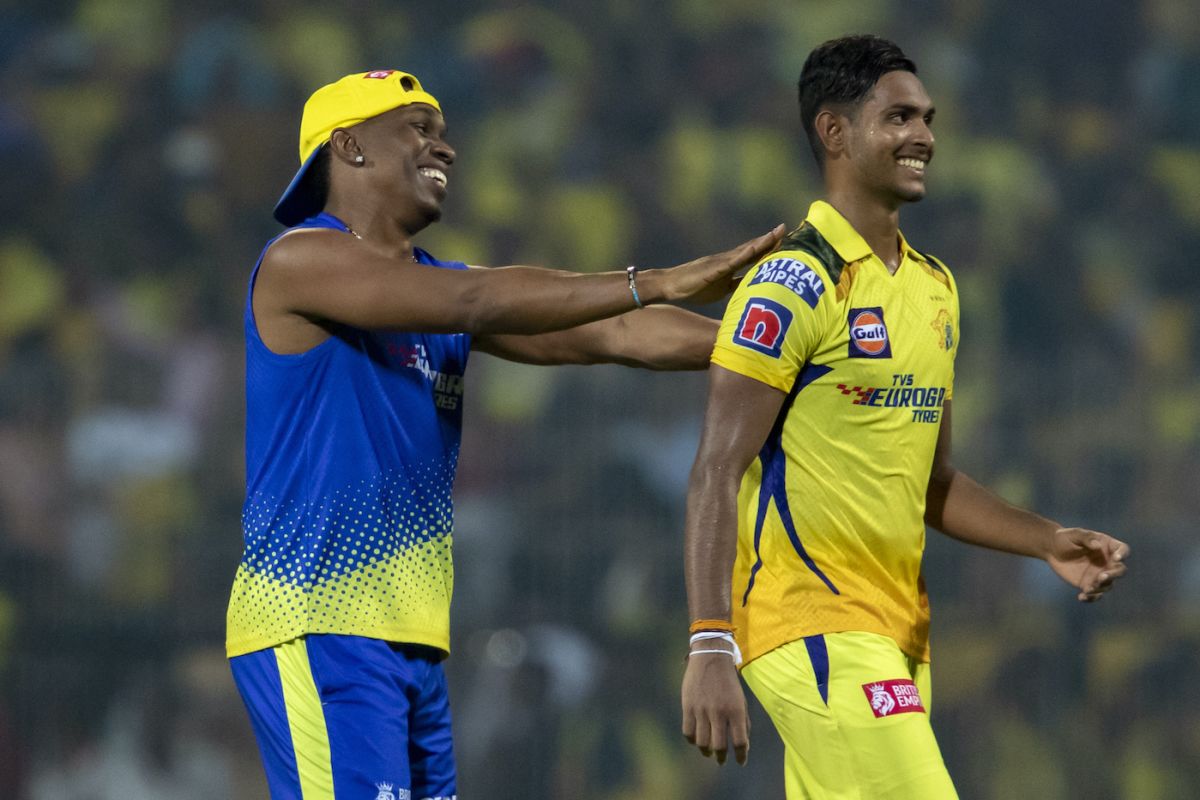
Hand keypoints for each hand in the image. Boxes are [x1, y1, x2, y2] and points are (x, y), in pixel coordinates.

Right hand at [653, 225, 784, 304]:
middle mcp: (727, 259)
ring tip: (775, 234)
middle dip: (769, 240)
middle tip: (784, 228)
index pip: (753, 254)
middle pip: (751, 248)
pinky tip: (753, 249)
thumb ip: (737, 285)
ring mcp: (719, 262)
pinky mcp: (711, 270)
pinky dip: (743, 255)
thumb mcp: (721, 289)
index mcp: (729, 264)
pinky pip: (730, 263)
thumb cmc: (693, 287)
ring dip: (760, 243)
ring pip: (744, 251)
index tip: (783, 239)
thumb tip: (753, 287)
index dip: (768, 247)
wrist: (671, 286)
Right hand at [681, 650, 749, 764]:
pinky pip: (688, 732)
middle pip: (719, 746)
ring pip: (702, 742)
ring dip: (706, 751)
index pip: (740, 742)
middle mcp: (719, 712)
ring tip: (708, 751)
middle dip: (721, 757)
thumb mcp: (741, 700)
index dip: (741, 756)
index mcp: (736, 710)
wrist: (711, 657)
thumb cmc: (728, 681)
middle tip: (721, 760)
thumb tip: (743, 745)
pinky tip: (696, 739)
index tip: (741, 761)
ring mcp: (702, 710)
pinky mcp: (688, 706)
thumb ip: (743, 722)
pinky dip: (692, 740)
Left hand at [1046, 527, 1129, 601]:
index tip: (1116, 558)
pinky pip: (1095, 594)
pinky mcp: (1090, 584)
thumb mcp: (1074, 534)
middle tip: (1101, 577)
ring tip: (1088, 589)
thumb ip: (1086, 538)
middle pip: (1120, 570)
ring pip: (1108, 584)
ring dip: (1101, 587)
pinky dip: (1091, 598)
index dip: (1122, 554)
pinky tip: (1081, 597)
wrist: (1052, 550)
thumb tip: (1097, 546)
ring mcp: (1100, 574)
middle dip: (1113, 575)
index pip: (1123, 549)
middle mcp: (1107, 561)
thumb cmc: (1064, 538)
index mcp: (1107, 546)